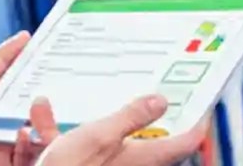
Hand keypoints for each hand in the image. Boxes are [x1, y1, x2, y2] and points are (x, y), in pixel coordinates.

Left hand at [0, 31, 58, 165]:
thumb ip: (4, 55)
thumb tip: (27, 35)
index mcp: (28, 102)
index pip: (56, 93)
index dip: (67, 83)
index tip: (75, 67)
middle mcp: (34, 123)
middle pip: (61, 115)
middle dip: (68, 103)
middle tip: (68, 89)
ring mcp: (31, 144)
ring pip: (54, 136)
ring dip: (49, 121)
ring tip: (39, 105)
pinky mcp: (23, 162)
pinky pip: (37, 156)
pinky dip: (30, 144)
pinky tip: (21, 131)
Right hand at [32, 95, 208, 165]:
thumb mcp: (100, 136)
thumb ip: (130, 116)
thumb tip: (161, 100)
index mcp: (144, 158)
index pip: (187, 140)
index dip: (197, 118)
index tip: (201, 96)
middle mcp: (131, 165)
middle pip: (151, 136)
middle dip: (141, 109)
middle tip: (146, 85)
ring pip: (106, 136)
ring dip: (90, 116)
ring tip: (80, 94)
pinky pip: (77, 144)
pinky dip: (62, 129)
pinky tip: (40, 116)